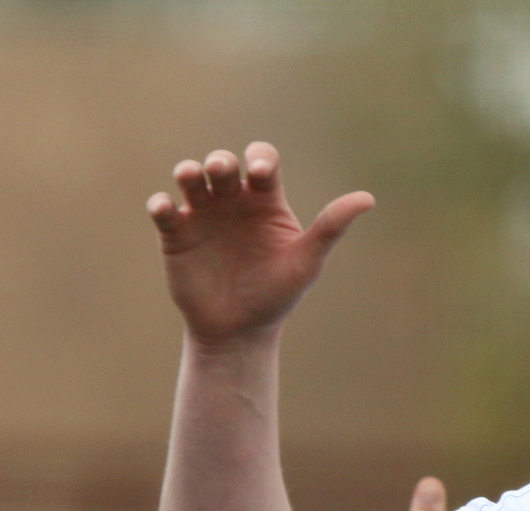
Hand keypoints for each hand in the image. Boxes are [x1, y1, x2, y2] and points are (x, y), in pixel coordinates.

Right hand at [148, 142, 374, 345]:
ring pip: (192, 178)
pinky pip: (164, 210)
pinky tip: (165, 208)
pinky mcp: (176, 233)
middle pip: (225, 165)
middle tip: (221, 171)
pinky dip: (161, 204)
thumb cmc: (277, 296)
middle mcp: (233, 201)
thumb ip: (331, 227)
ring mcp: (202, 214)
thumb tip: (369, 198)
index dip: (259, 160)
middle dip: (221, 162)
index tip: (259, 175)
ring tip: (190, 177)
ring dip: (189, 172)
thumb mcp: (306, 262)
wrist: (238, 332)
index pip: (262, 162)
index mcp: (265, 201)